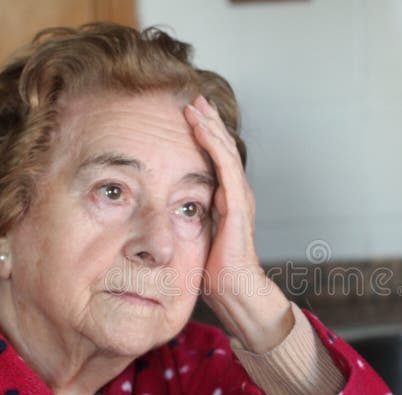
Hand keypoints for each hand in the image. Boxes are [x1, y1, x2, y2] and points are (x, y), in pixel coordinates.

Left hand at [183, 95, 292, 351]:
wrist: (234, 289)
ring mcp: (239, 196)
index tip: (189, 113)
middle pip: (223, 147)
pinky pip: (225, 165)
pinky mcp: (237, 204)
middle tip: (194, 97)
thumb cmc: (215, 269)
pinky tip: (200, 127)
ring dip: (210, 125)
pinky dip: (212, 143)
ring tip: (196, 104)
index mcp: (227, 198)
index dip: (205, 134)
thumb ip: (188, 215)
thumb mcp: (196, 234)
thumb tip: (162, 207)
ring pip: (225, 150)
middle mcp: (236, 192)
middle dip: (209, 121)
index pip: (217, 157)